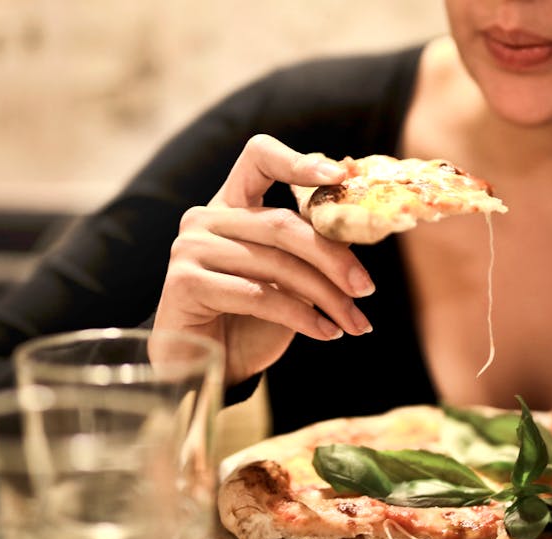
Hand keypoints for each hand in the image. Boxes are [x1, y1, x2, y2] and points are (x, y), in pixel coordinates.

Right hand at [152, 134, 374, 384]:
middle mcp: (205, 218)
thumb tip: (359, 225)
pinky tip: (326, 333)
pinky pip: (258, 295)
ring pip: (276, 264)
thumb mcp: (287, 277)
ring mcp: (190, 248)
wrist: (206, 366)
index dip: (299, 162)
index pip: (259, 158)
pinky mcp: (185, 283)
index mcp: (230, 204)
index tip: (341, 175)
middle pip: (282, 224)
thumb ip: (310, 246)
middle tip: (366, 288)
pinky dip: (301, 317)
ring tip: (354, 322)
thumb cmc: (250, 319)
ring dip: (326, 297)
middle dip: (333, 258)